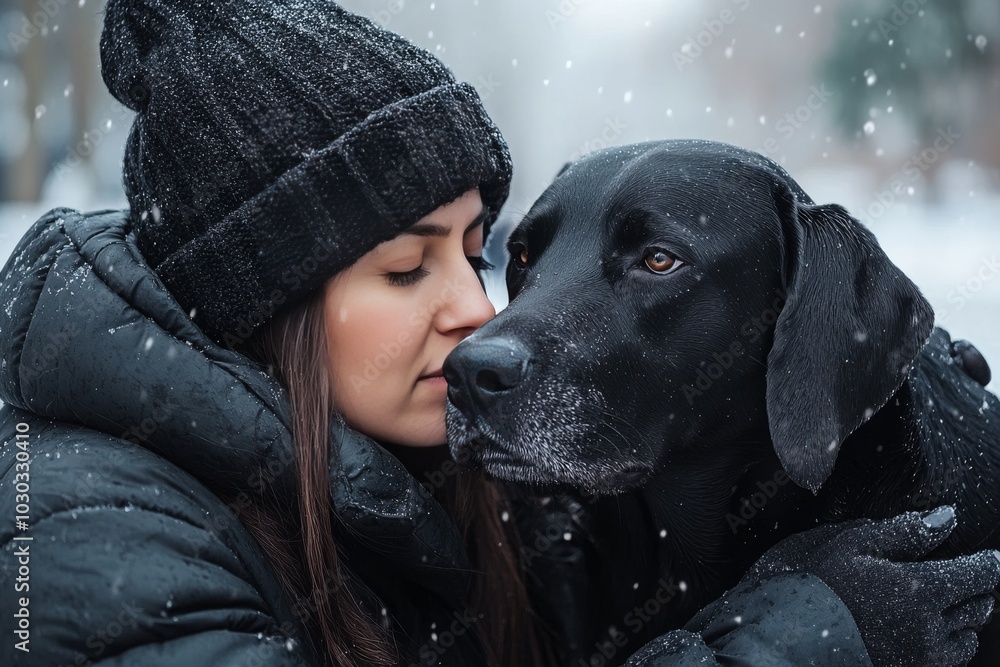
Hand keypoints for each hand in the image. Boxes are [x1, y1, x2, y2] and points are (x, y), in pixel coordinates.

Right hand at [745, 506, 999, 666]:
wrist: (788, 637)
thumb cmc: (814, 584)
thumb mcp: (851, 545)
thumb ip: (904, 532)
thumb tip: (946, 517)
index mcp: (919, 588)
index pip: (980, 573)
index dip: (988, 562)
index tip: (988, 556)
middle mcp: (931, 626)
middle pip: (980, 604)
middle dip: (975, 586)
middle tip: (958, 573)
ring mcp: (923, 655)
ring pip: (969, 632)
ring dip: (964, 613)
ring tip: (941, 599)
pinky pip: (952, 656)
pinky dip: (951, 639)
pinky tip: (927, 627)